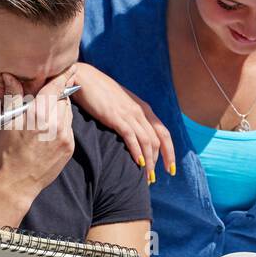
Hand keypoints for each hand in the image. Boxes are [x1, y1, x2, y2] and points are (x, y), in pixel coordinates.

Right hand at [0, 69, 75, 201]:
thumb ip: (13, 96)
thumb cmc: (5, 152)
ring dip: (58, 110)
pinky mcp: (69, 148)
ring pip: (67, 113)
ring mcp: (65, 137)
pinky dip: (60, 125)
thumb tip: (11, 75)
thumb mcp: (6, 122)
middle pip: (62, 99)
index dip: (64, 75)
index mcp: (39, 114)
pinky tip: (46, 132)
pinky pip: (68, 129)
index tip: (72, 66)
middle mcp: (56, 124)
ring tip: (42, 116)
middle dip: (56, 95)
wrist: (14, 185)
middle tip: (45, 96)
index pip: (56, 87)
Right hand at [70, 62, 175, 181]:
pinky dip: (136, 152)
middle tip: (155, 178)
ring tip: (147, 177)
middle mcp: (140, 111)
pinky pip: (131, 137)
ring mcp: (129, 114)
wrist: (85, 78)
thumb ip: (130, 116)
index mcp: (144, 108)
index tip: (170, 168)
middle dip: (161, 161)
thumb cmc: (101, 92)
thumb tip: (133, 131)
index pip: (164, 133)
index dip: (170, 152)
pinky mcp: (116, 117)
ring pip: (147, 141)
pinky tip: (138, 163)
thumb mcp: (122, 104)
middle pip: (159, 140)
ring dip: (149, 161)